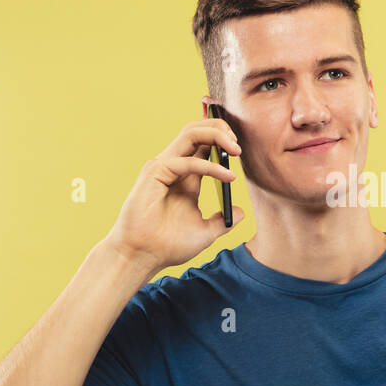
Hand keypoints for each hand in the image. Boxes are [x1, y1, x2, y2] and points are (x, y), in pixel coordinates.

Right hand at [104, 116, 244, 273]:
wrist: (144, 257)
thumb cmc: (168, 245)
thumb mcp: (205, 232)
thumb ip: (222, 220)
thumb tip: (240, 212)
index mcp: (186, 176)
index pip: (204, 144)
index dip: (223, 138)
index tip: (242, 148)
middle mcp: (174, 166)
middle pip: (196, 131)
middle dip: (220, 128)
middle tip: (239, 144)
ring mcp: (163, 167)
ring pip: (190, 134)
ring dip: (216, 135)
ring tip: (236, 148)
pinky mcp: (155, 173)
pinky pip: (187, 162)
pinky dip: (210, 167)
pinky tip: (228, 177)